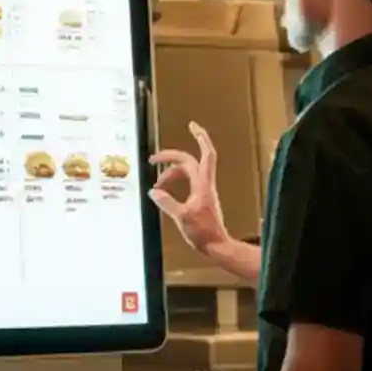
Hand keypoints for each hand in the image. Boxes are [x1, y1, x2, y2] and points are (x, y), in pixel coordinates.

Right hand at [149, 121, 229, 254]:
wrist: (217, 245)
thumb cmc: (203, 232)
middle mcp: (205, 184)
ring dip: (171, 174)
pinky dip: (175, 183)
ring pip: (187, 173)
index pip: (203, 155)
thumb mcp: (181, 217)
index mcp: (202, 184)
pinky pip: (187, 183)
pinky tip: (165, 191)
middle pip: (189, 161)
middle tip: (154, 159)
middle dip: (172, 157)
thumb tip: (154, 191)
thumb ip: (166, 202)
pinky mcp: (202, 199)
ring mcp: (204, 191)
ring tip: (157, 183)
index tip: (191, 125)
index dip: (200, 137)